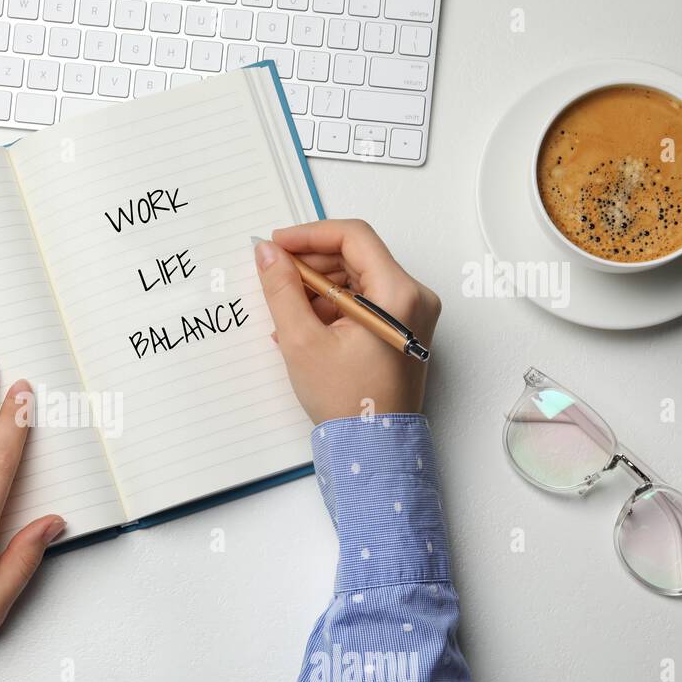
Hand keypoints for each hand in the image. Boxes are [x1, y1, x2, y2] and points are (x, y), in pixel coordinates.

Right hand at [253, 219, 440, 423]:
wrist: (373, 446)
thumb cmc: (348, 402)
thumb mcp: (303, 340)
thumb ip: (282, 289)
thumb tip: (267, 254)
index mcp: (399, 294)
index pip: (353, 237)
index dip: (309, 235)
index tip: (277, 245)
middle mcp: (414, 298)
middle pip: (356, 257)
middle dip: (311, 263)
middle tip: (275, 275)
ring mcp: (411, 315)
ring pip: (357, 279)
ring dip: (318, 287)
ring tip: (286, 311)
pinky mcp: (401, 330)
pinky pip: (364, 301)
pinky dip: (332, 307)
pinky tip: (303, 326)